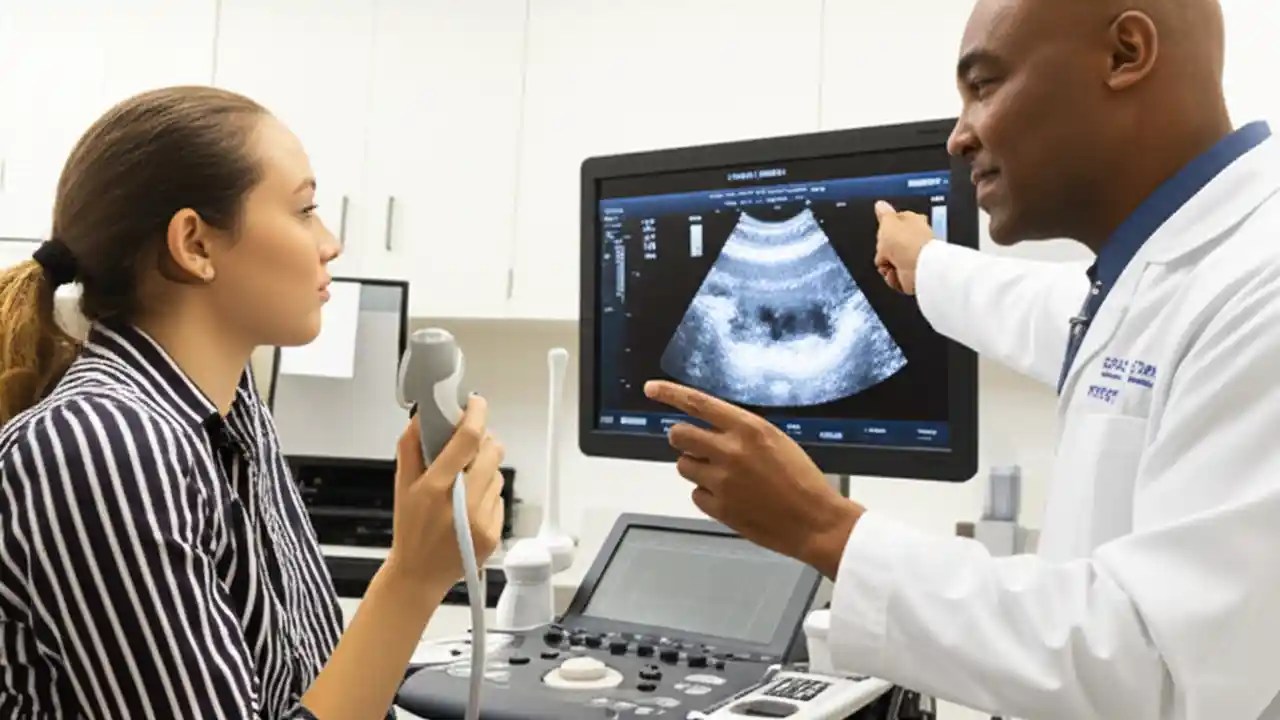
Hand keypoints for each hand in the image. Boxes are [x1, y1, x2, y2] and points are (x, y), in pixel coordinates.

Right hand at [385, 396, 505, 592]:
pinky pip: (499, 497)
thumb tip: (423, 415)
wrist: (420, 574)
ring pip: (497, 473)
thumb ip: (411, 446)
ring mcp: (481, 520)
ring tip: (463, 483)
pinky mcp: (494, 533)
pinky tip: (469, 505)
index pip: (468, 439)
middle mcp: (463, 503)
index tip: (475, 403)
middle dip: (483, 440)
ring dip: (484, 469)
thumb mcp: (402, 485)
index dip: (476, 414)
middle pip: (492, 451)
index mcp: (436, 488)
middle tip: (468, 444)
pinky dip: (487, 494)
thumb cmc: (409, 528)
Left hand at [644, 380, 863, 577]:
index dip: (670, 393)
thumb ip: (741, 432)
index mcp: (748, 428)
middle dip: (682, 439)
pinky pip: (695, 494)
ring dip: (696, 468)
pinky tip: (731, 497)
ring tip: (725, 476)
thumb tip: (711, 429)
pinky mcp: (718, 508)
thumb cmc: (802, 480)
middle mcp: (730, 451)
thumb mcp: (776, 440)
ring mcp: (722, 481)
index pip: (697, 402)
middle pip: (679, 435)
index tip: (652, 388)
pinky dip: (707, 494)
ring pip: (683, 466)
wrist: (815, 521)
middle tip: (696, 446)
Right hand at [873, 200, 935, 294]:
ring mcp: (913, 258)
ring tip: (891, 263)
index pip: (896, 222)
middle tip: (885, 250)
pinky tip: (896, 272)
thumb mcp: (887, 221)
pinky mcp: (911, 274)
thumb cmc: (907, 242)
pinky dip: (892, 277)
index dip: (886, 228)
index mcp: (913, 221)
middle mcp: (915, 239)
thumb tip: (880, 204)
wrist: (917, 266)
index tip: (881, 232)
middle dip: (883, 250)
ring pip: (890, 262)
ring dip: (886, 265)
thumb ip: (883, 213)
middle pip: (889, 245)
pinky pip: (894, 276)